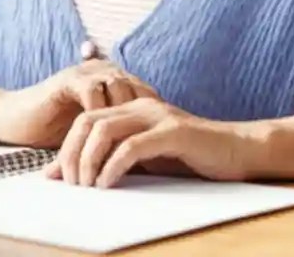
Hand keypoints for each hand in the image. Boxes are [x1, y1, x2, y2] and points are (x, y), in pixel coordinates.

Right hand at [0, 60, 158, 146]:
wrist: (16, 120)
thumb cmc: (53, 128)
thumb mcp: (93, 133)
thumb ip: (117, 135)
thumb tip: (151, 158)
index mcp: (112, 82)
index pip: (147, 95)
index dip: (156, 119)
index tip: (164, 145)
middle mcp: (102, 72)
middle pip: (138, 90)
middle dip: (144, 118)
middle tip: (149, 148)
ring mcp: (86, 73)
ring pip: (118, 90)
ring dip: (122, 119)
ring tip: (125, 147)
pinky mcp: (69, 80)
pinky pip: (94, 93)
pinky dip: (101, 116)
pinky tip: (102, 138)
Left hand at [46, 97, 270, 188]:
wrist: (239, 151)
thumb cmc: (193, 157)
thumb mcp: (147, 159)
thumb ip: (116, 161)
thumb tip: (80, 179)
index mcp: (131, 108)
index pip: (85, 121)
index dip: (65, 148)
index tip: (54, 176)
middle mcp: (139, 105)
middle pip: (87, 122)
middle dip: (70, 154)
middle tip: (67, 184)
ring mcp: (156, 115)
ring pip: (104, 131)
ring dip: (88, 160)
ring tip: (85, 186)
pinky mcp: (172, 131)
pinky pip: (132, 146)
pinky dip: (113, 166)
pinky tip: (107, 182)